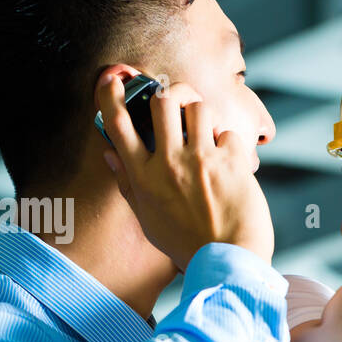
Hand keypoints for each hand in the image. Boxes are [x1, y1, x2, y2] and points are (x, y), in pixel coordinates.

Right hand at [96, 73, 271, 269]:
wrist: (228, 261)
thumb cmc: (187, 245)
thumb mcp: (148, 220)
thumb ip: (128, 184)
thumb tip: (110, 154)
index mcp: (143, 177)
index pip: (118, 124)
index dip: (111, 94)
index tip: (113, 79)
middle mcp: (169, 164)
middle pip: (162, 100)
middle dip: (172, 94)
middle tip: (180, 104)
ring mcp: (201, 161)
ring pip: (199, 108)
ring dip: (203, 115)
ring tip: (207, 133)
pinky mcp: (231, 163)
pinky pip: (228, 134)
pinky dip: (229, 145)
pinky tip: (230, 163)